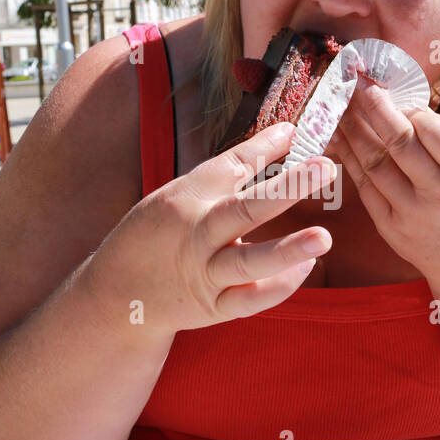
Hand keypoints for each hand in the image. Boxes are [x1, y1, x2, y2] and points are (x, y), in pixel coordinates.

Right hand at [91, 123, 335, 334]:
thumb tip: (283, 135)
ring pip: (248, 262)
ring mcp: (205, 274)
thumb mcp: (178, 196)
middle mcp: (197, 235)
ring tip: (323, 237)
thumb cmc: (156, 237)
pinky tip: (306, 268)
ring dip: (287, 250)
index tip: (295, 131)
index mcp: (185, 200)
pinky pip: (249, 300)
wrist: (116, 298)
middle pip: (243, 210)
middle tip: (323, 169)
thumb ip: (228, 172)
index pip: (229, 167)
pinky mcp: (213, 308)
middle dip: (285, 191)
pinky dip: (277, 287)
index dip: (263, 147)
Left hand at [330, 82, 439, 290]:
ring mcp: (411, 214)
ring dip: (355, 131)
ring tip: (343, 104)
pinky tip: (341, 136)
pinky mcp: (389, 227)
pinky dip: (350, 158)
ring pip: (376, 164)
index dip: (414, 112)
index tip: (401, 98)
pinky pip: (365, 186)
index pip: (437, 134)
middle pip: (401, 146)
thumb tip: (414, 109)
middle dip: (376, 110)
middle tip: (359, 85)